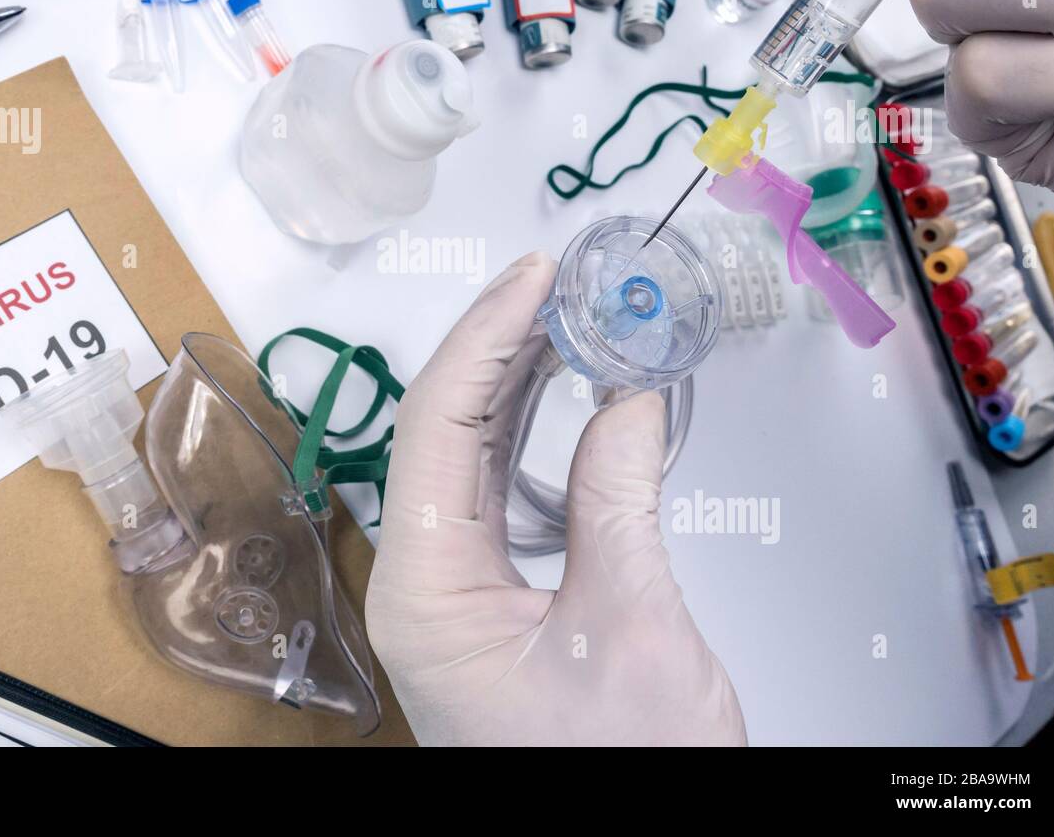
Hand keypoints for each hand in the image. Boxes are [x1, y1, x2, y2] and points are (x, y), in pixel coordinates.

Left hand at [365, 252, 745, 746]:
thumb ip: (620, 499)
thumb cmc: (616, 773)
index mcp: (425, 591)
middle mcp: (422, 583)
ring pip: (470, 453)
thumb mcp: (631, 625)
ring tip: (564, 316)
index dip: (486, 337)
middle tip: (554, 283)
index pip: (437, 426)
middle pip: (444, 428)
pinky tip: (563, 391)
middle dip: (499, 345)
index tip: (532, 280)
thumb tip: (625, 398)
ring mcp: (452, 589)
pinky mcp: (488, 595)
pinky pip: (499, 489)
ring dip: (516, 382)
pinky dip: (533, 432)